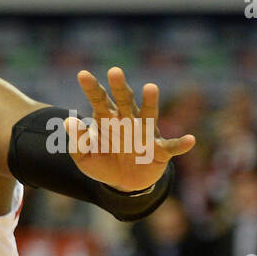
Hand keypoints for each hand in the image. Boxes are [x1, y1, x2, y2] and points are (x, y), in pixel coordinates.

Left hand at [67, 67, 196, 191]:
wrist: (123, 184)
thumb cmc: (103, 164)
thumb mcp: (84, 157)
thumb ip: (77, 141)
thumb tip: (67, 121)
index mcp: (107, 121)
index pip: (99, 101)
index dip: (92, 88)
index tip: (82, 74)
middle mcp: (128, 122)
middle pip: (124, 101)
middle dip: (119, 87)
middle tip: (114, 71)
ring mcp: (145, 134)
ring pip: (148, 116)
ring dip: (149, 103)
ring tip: (150, 88)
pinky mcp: (160, 151)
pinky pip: (172, 146)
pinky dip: (180, 144)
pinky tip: (189, 140)